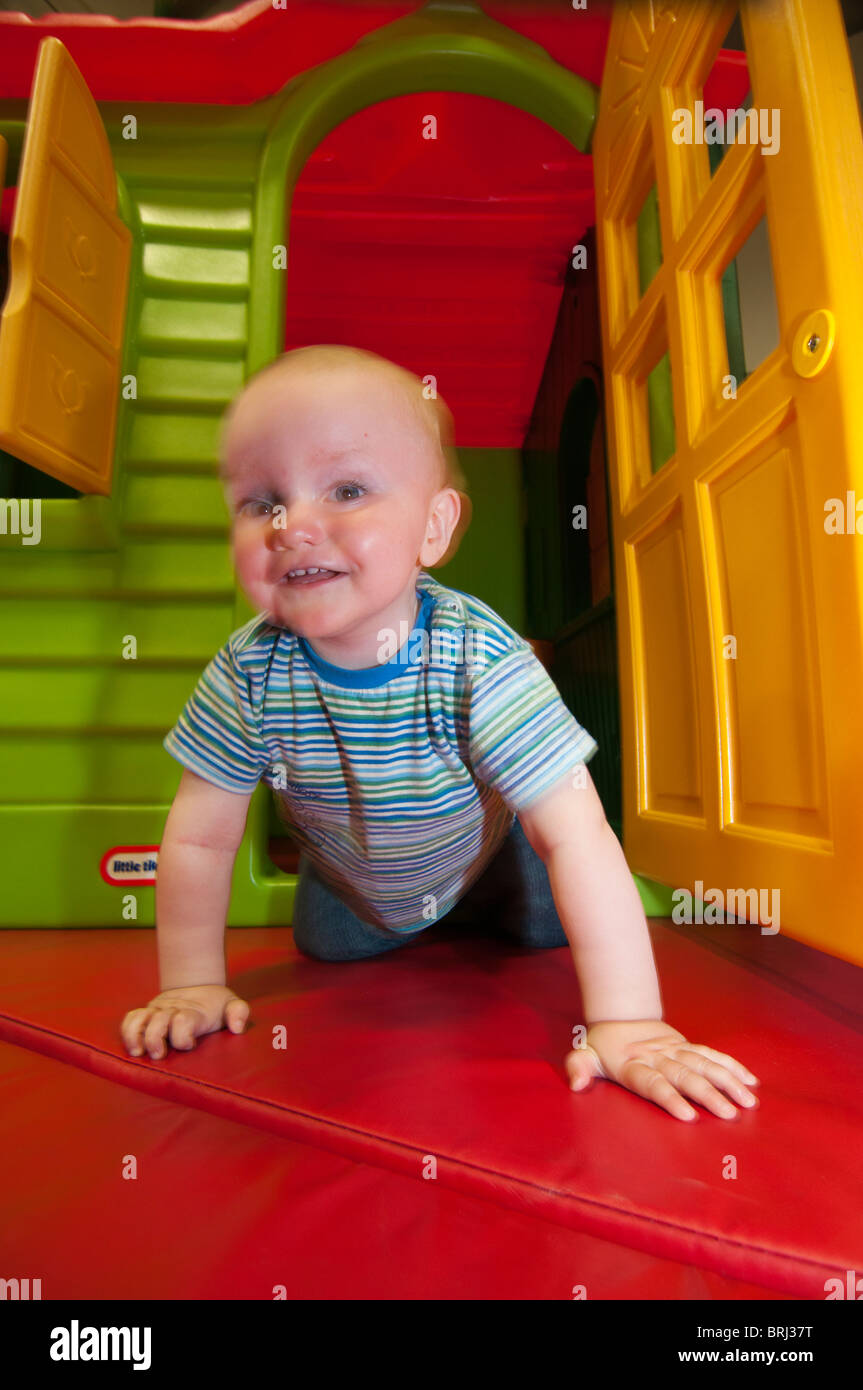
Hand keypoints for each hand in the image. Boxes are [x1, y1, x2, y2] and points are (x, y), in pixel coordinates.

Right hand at [121, 985, 249, 1060]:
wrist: (198, 985)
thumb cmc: (216, 1004)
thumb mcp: (232, 1003)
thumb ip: (239, 1012)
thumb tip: (237, 1027)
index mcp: (194, 1012)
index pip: (184, 1020)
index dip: (183, 1036)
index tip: (189, 1045)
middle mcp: (172, 1010)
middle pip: (158, 1022)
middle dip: (156, 1039)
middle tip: (159, 1054)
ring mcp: (157, 1011)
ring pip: (140, 1019)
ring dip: (136, 1036)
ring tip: (138, 1053)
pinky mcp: (147, 1013)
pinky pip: (130, 1018)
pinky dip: (127, 1031)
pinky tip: (131, 1047)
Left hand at [564, 1020, 759, 1120]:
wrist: (620, 1015)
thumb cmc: (602, 1046)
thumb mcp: (583, 1054)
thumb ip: (579, 1068)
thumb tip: (576, 1083)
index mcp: (634, 1065)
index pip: (654, 1083)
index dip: (670, 1098)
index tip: (689, 1116)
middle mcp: (659, 1057)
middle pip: (686, 1076)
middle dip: (709, 1095)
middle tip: (730, 1115)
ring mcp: (676, 1050)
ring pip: (706, 1065)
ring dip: (728, 1082)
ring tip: (748, 1102)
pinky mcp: (687, 1046)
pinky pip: (712, 1055)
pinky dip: (732, 1066)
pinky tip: (751, 1081)